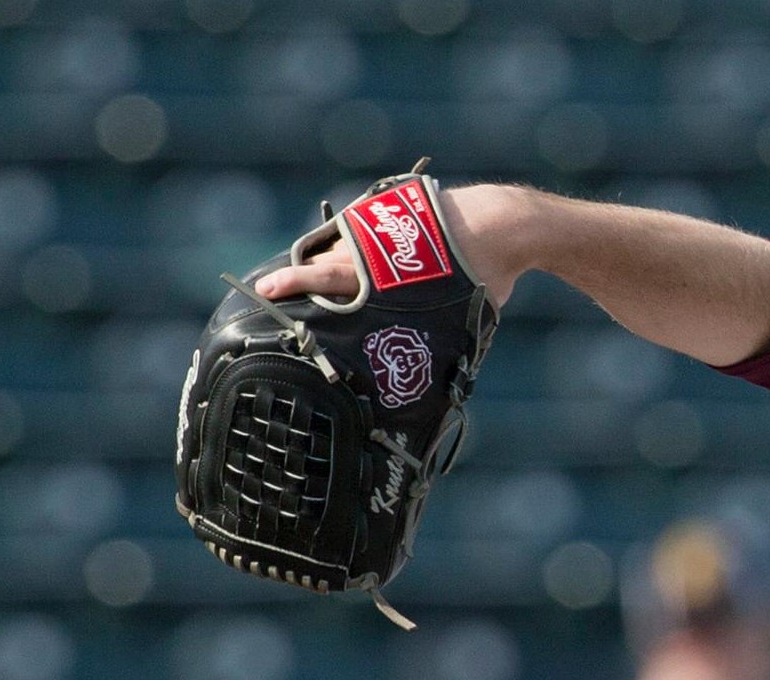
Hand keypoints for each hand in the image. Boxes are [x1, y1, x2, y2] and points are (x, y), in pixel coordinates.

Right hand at [255, 182, 533, 308]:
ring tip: (311, 279)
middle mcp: (375, 243)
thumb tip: (440, 378)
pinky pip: (361, 230)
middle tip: (268, 289)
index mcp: (385, 271)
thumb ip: (439, 335)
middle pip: (323, 260)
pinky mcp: (393, 210)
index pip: (326, 277)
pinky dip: (352, 245)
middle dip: (298, 276)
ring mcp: (382, 222)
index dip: (293, 284)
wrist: (504, 220)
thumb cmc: (488, 274)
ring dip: (327, 260)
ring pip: (341, 244)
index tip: (265, 290)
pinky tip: (349, 257)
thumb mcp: (463, 312)